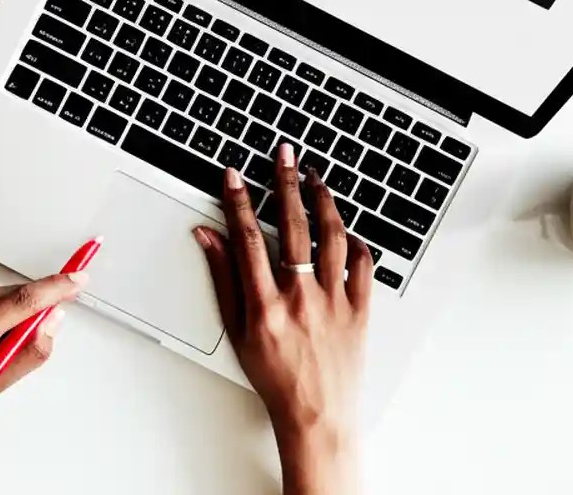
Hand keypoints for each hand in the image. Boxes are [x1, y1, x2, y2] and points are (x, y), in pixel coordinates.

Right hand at [192, 143, 371, 492]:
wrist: (316, 416)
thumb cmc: (273, 378)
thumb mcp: (236, 331)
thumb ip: (222, 279)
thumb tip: (208, 238)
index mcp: (266, 304)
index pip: (249, 238)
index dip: (239, 201)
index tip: (234, 174)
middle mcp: (301, 297)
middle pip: (294, 226)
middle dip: (286, 183)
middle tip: (284, 156)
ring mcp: (335, 301)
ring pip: (333, 237)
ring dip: (324, 201)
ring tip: (316, 179)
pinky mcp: (360, 309)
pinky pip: (363, 266)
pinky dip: (357, 242)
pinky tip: (348, 230)